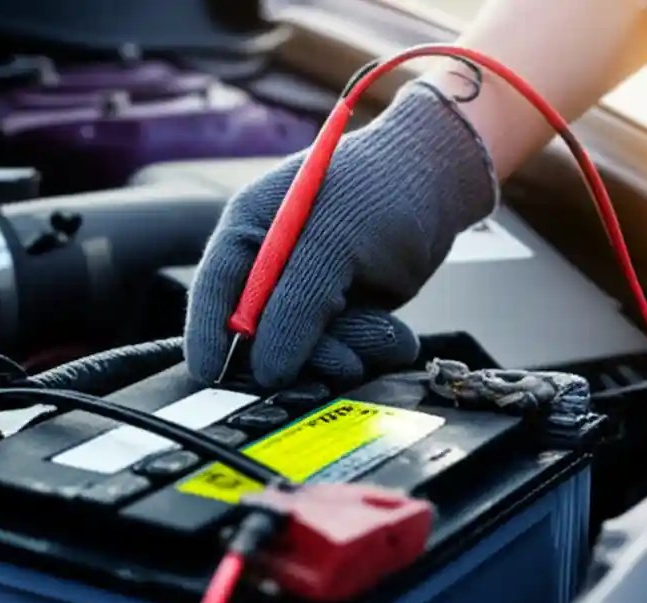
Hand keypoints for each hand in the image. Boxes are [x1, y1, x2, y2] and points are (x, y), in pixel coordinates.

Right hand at [184, 81, 497, 387]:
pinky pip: (340, 349)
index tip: (209, 377)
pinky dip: (368, 348)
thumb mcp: (333, 244)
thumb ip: (295, 307)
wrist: (439, 181)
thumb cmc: (380, 189)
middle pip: (257, 333)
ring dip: (346, 351)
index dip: (206, 335)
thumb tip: (266, 371)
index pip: (214, 290)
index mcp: (249, 231)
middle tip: (341, 361)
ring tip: (385, 334)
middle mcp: (269, 266)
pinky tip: (394, 335)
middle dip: (299, 354)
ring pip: (304, 350)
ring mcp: (304, 292)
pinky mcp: (338, 313)